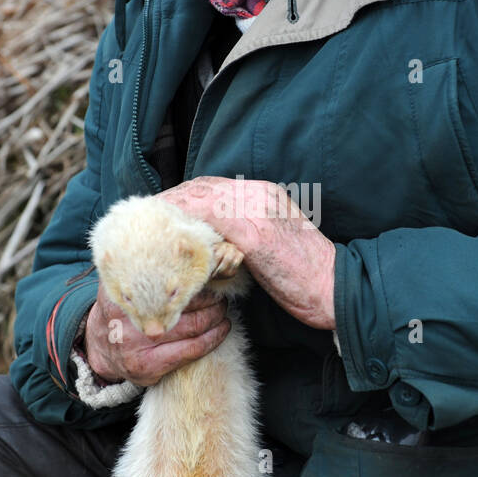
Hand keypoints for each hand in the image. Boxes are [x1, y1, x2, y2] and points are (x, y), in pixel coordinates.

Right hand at [83, 280, 230, 386]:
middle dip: (209, 297)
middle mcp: (127, 320)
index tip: (208, 270)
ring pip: (191, 328)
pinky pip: (191, 351)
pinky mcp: (148, 368)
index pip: (163, 281)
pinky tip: (222, 328)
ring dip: (215, 316)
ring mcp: (136, 346)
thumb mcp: (122, 284)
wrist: (101, 349)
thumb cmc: (122, 309)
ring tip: (223, 308)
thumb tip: (179, 242)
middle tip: (222, 291)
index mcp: (120, 294)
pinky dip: (213, 338)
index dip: (191, 276)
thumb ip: (141, 266)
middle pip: (180, 304)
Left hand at [156, 177, 336, 331]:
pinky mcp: (256, 233)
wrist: (335, 290)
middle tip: (143, 218)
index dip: (181, 197)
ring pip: (200, 201)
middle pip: (200, 188)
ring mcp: (257, 210)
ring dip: (170, 212)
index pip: (210, 186)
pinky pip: (209, 223)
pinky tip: (166, 240)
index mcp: (264, 193)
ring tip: (145, 227)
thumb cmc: (302, 276)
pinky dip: (184, 228)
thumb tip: (208, 245)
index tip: (158, 212)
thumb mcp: (269, 246)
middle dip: (168, 201)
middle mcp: (259, 193)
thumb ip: (240, 236)